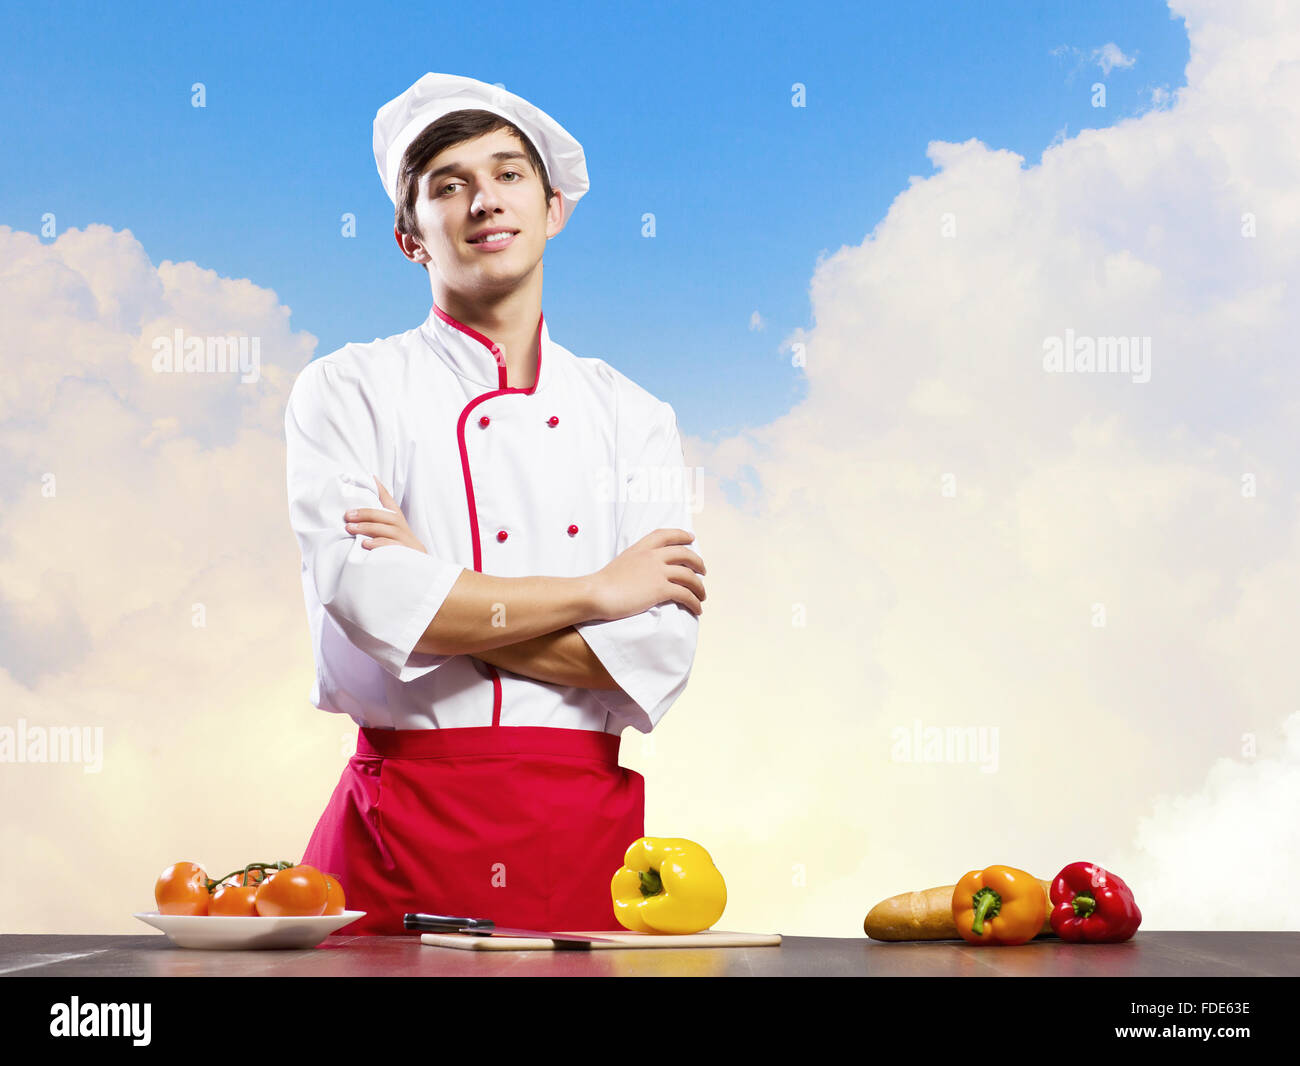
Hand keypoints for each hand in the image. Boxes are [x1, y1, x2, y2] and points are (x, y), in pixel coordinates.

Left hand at [344, 477, 426, 552]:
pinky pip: (392, 547)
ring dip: (367, 528)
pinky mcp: (406, 554)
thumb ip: (376, 520)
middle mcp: (403, 528)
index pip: (390, 502)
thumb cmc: (398, 547)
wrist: (417, 571)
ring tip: (351, 529)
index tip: (369, 476)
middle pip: (386, 516)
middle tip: (347, 516)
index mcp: (398, 520)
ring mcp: (406, 541)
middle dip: (366, 514)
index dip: (381, 489)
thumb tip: (358, 506)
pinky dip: (378, 544)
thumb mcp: (389, 532)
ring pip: (388, 530)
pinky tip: (365, 544)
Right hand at [588, 528, 705, 620]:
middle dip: (697, 562)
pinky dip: (694, 602)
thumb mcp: (621, 562)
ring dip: (699, 587)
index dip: (681, 535)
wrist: (597, 592)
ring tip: (702, 596)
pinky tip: (697, 608)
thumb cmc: (603, 583)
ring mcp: (657, 572)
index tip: (691, 538)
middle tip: (703, 571)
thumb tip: (645, 571)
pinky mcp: (660, 589)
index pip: (665, 534)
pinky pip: (685, 594)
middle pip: (684, 554)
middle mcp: (652, 556)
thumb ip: (636, 561)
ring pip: (689, 576)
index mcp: (641, 548)